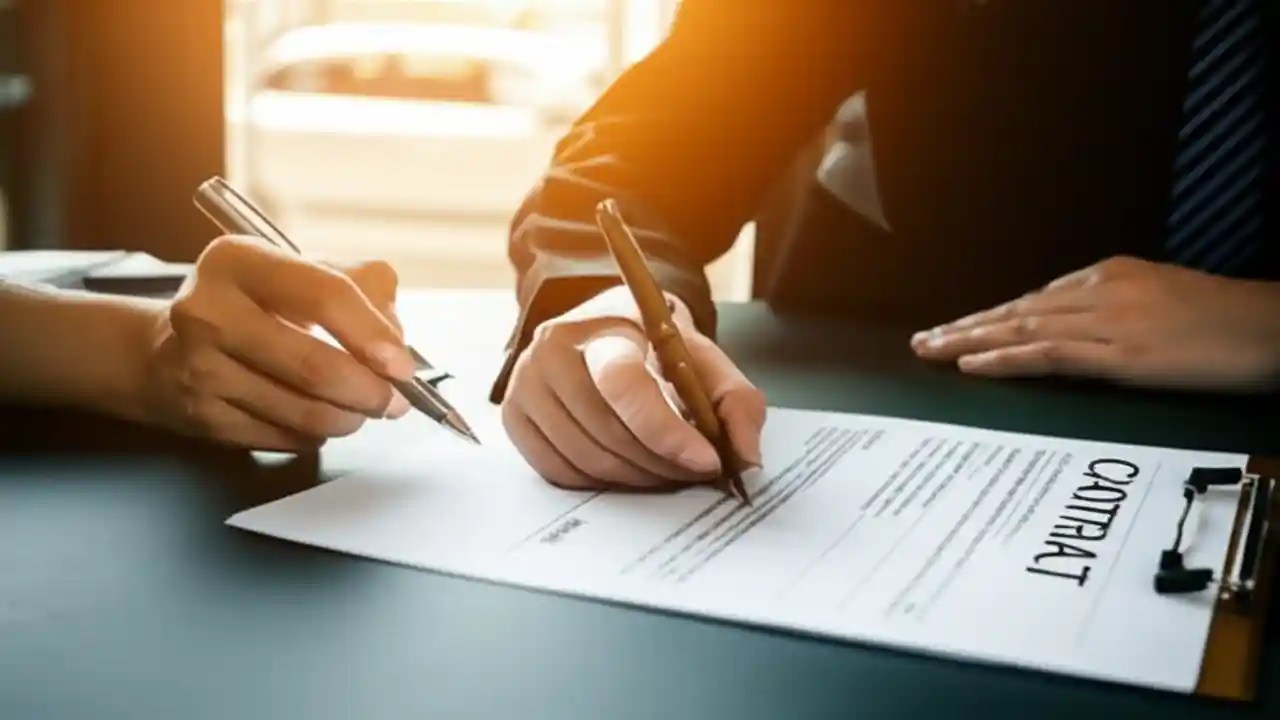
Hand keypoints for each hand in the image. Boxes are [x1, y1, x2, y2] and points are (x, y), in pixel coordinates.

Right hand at [143, 236, 416, 450]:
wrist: (166, 350)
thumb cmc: (255, 306)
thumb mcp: (302, 271)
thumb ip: (364, 289)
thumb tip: (396, 340)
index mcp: (239, 261)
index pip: (325, 295)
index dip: (373, 334)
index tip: (403, 365)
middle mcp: (209, 312)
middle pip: (314, 367)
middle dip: (370, 392)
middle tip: (395, 400)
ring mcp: (200, 369)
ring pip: (304, 414)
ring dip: (350, 418)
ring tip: (363, 408)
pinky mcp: (203, 419)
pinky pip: (286, 439)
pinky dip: (318, 433)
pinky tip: (319, 416)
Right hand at [502, 286, 765, 489]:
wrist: (608, 331)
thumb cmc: (658, 348)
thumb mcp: (705, 361)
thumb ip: (736, 404)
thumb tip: (744, 459)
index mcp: (607, 324)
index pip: (625, 383)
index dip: (666, 432)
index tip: (707, 462)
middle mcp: (555, 346)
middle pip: (610, 430)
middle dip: (663, 462)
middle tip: (696, 472)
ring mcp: (526, 381)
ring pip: (587, 458)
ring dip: (638, 478)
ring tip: (666, 470)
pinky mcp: (514, 415)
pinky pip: (559, 472)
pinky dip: (601, 483)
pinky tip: (627, 468)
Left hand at [912, 256, 1279, 391]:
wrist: (1272, 327)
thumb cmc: (1224, 320)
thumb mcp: (1161, 300)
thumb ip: (1113, 308)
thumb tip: (1071, 326)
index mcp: (1109, 275)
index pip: (1035, 300)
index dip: (992, 318)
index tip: (960, 330)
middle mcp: (1100, 291)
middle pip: (1017, 310)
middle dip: (967, 326)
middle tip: (924, 340)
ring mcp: (1108, 321)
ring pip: (1021, 330)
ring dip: (970, 342)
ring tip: (932, 351)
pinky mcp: (1121, 353)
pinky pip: (1049, 355)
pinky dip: (1005, 360)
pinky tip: (973, 364)